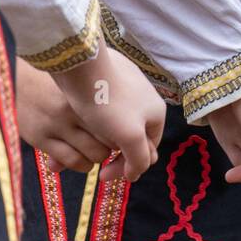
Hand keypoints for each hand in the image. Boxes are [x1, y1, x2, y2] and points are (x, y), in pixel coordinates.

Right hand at [15, 58, 111, 170]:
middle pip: (110, 139)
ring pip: (94, 155)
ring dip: (98, 157)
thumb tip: (122, 96)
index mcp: (85, 91)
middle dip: (114, 145)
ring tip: (96, 150)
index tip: (122, 129)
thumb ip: (97, 84)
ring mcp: (56, 125)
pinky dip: (82, 164)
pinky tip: (82, 158)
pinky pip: (72, 161)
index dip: (124, 129)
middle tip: (112, 142)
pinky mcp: (40, 138)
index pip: (119, 120)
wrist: (9, 74)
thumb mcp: (76, 74)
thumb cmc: (50, 73)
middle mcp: (73, 109)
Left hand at [51, 46, 164, 183]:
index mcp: (157, 113)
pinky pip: (107, 109)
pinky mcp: (109, 81)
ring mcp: (129, 89)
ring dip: (106, 141)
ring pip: (119, 125)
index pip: (147, 152)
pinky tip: (84, 128)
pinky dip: (98, 124)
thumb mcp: (130, 137)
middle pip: (134, 139)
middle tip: (96, 167)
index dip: (127, 167)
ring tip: (88, 149)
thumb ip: (139, 159)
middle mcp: (147, 100)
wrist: (82, 65)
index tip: (103, 175)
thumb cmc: (108, 103)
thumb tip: (135, 174)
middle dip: (117, 155)